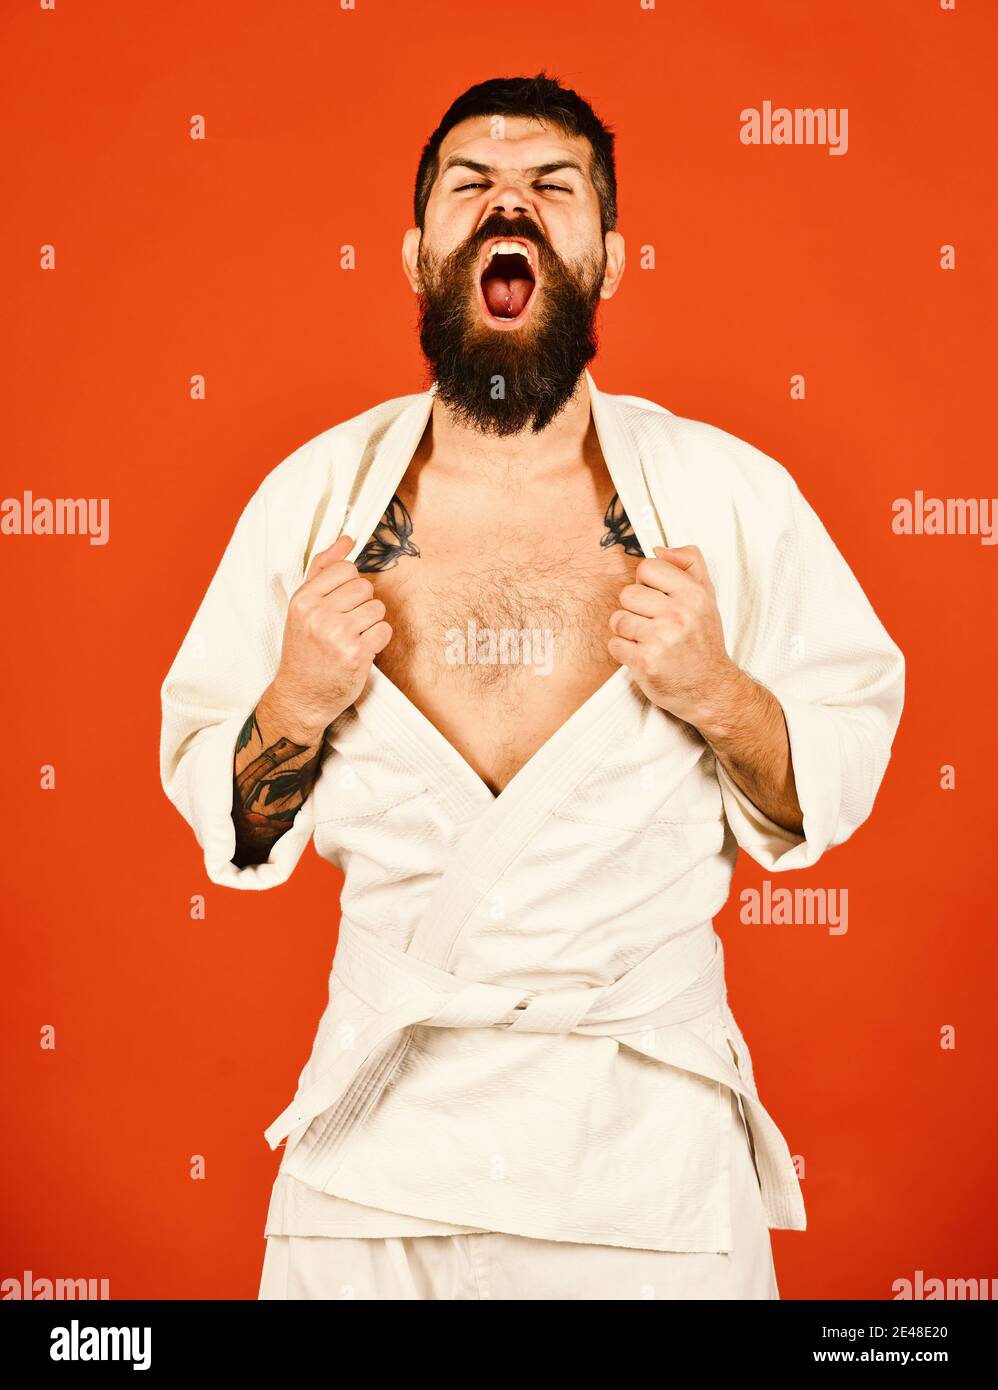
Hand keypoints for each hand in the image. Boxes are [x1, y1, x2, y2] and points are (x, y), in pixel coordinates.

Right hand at [270, 533, 391, 733]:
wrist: (301, 696)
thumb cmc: (304, 650)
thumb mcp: (303, 607)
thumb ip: (323, 570)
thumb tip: (346, 539)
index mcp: (303, 600)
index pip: (345, 569)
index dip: (349, 585)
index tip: (340, 603)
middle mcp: (318, 615)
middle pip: (364, 586)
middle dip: (362, 604)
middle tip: (346, 624)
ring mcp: (337, 635)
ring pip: (377, 608)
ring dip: (371, 623)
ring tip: (353, 637)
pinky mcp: (355, 654)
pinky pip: (384, 630)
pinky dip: (378, 640)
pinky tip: (362, 649)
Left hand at [607, 544, 742, 729]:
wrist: (712, 688)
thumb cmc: (704, 643)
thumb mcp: (707, 597)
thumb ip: (689, 564)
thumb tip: (659, 549)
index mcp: (693, 594)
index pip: (647, 568)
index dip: (646, 584)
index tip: (656, 599)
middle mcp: (678, 614)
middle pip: (627, 594)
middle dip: (635, 609)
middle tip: (652, 624)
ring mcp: (661, 639)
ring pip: (617, 619)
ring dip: (627, 632)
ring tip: (647, 640)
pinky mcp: (645, 662)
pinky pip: (614, 644)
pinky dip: (624, 652)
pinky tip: (643, 655)